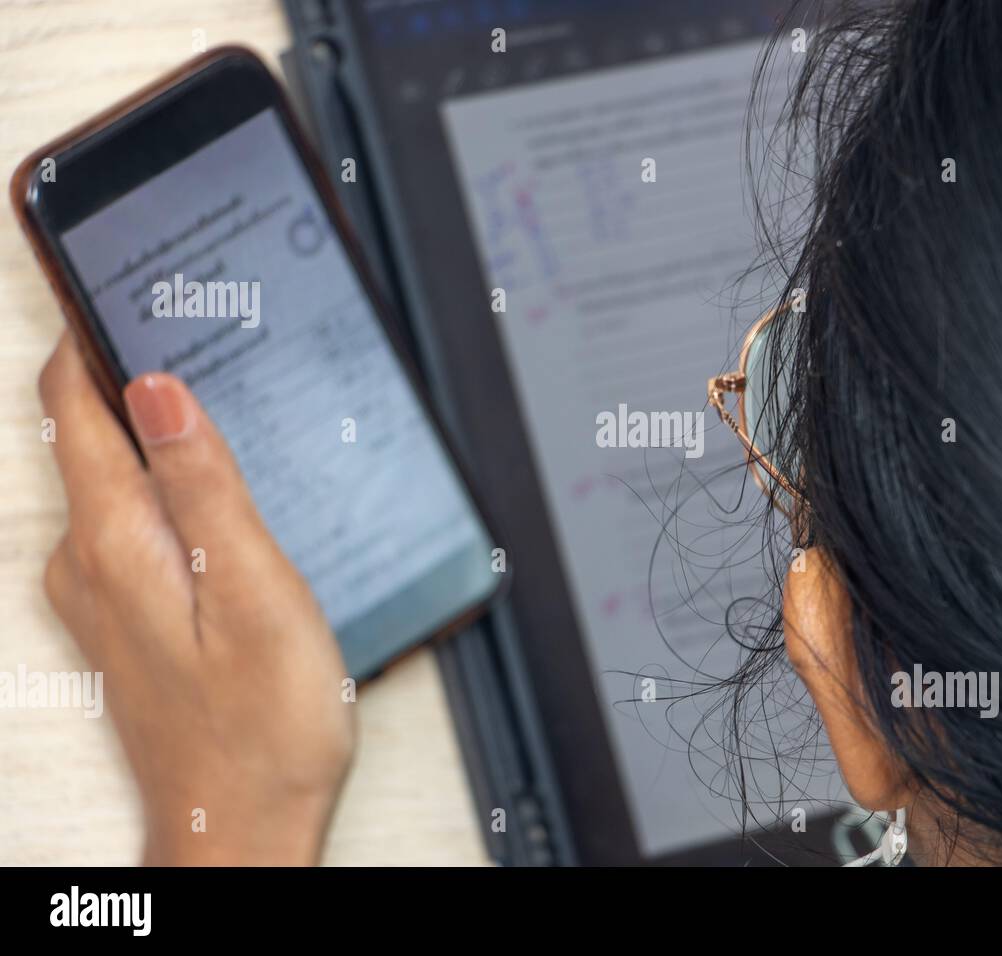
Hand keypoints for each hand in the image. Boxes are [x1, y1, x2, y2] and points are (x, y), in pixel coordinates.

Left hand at [38, 333, 354, 864]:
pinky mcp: (121, 616)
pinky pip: (124, 519)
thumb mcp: (254, 592)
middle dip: (126, 369)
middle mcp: (87, 560)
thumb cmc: (263, 726)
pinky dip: (157, 481)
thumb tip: (160, 388)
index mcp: (117, 539)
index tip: (111, 276)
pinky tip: (210, 488)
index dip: (88, 331)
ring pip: (107, 474)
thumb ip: (204, 486)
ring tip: (211, 392)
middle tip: (187, 321)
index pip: (72, 401)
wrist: (240, 826)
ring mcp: (97, 591)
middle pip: (84, 430)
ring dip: (146, 427)